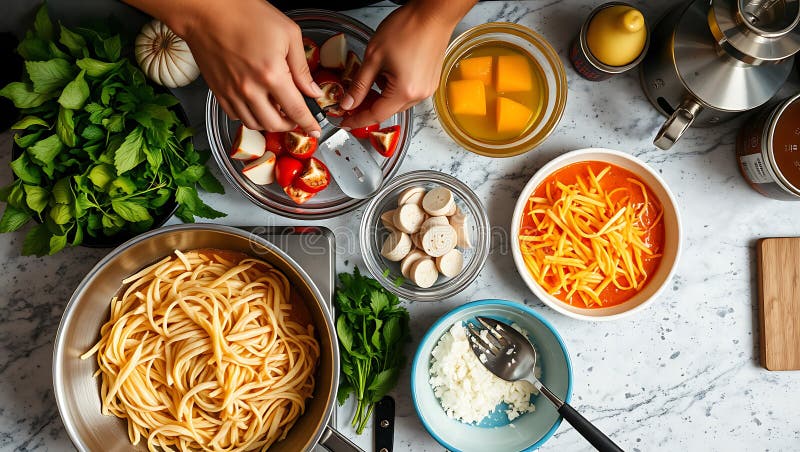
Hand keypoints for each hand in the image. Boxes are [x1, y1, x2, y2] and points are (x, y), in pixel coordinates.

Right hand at [132, 0, 321, 133]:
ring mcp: (232, 92)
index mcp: (272, 74)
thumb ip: (302, 67)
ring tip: (277, 112)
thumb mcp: (288, 34)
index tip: (314, 130)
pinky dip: (250, 117)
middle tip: (296, 119)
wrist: (208, 11)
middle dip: (290, 126)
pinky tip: (257, 105)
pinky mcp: (218, 92)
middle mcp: (250, 89)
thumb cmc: (246, 14)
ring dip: (269, 123)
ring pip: (254, 124)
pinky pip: (236, 116)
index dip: (308, 123)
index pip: (296, 110)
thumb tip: (312, 91)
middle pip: (274, 124)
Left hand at [340, 1, 472, 128]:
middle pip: (387, 110)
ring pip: (397, 101)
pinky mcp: (430, 81)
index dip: (357, 120)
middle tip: (350, 99)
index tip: (344, 122)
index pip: (376, 115)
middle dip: (368, 106)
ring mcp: (427, 89)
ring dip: (381, 96)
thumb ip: (359, 84)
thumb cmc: (407, 28)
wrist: (432, 14)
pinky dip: (393, 89)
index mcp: (404, 92)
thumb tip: (348, 103)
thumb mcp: (374, 57)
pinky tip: (386, 73)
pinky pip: (407, 92)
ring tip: (369, 78)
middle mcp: (419, 95)